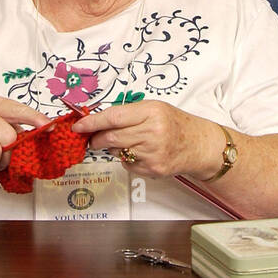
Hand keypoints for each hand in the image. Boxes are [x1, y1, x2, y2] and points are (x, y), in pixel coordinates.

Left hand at [71, 101, 224, 179]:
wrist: (198, 145)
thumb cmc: (174, 123)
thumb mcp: (154, 108)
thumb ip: (127, 113)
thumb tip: (97, 121)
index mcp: (152, 112)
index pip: (114, 117)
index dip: (92, 122)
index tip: (78, 125)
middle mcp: (153, 133)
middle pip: (111, 137)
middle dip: (96, 139)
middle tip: (92, 137)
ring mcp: (153, 153)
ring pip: (117, 151)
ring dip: (113, 148)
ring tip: (128, 141)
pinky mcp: (153, 169)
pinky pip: (127, 164)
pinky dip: (127, 158)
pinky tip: (141, 152)